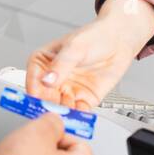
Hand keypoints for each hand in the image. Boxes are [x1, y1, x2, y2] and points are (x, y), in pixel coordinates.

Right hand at [23, 0, 153, 108]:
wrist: (119, 41)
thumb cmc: (95, 36)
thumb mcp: (75, 47)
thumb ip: (61, 65)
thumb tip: (47, 80)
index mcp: (44, 62)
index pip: (34, 80)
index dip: (34, 92)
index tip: (37, 101)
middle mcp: (53, 79)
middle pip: (45, 99)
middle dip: (49, 107)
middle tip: (53, 113)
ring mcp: (67, 90)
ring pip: (60, 108)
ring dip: (63, 115)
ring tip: (68, 117)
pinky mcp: (82, 99)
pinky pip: (77, 112)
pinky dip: (78, 118)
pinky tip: (79, 118)